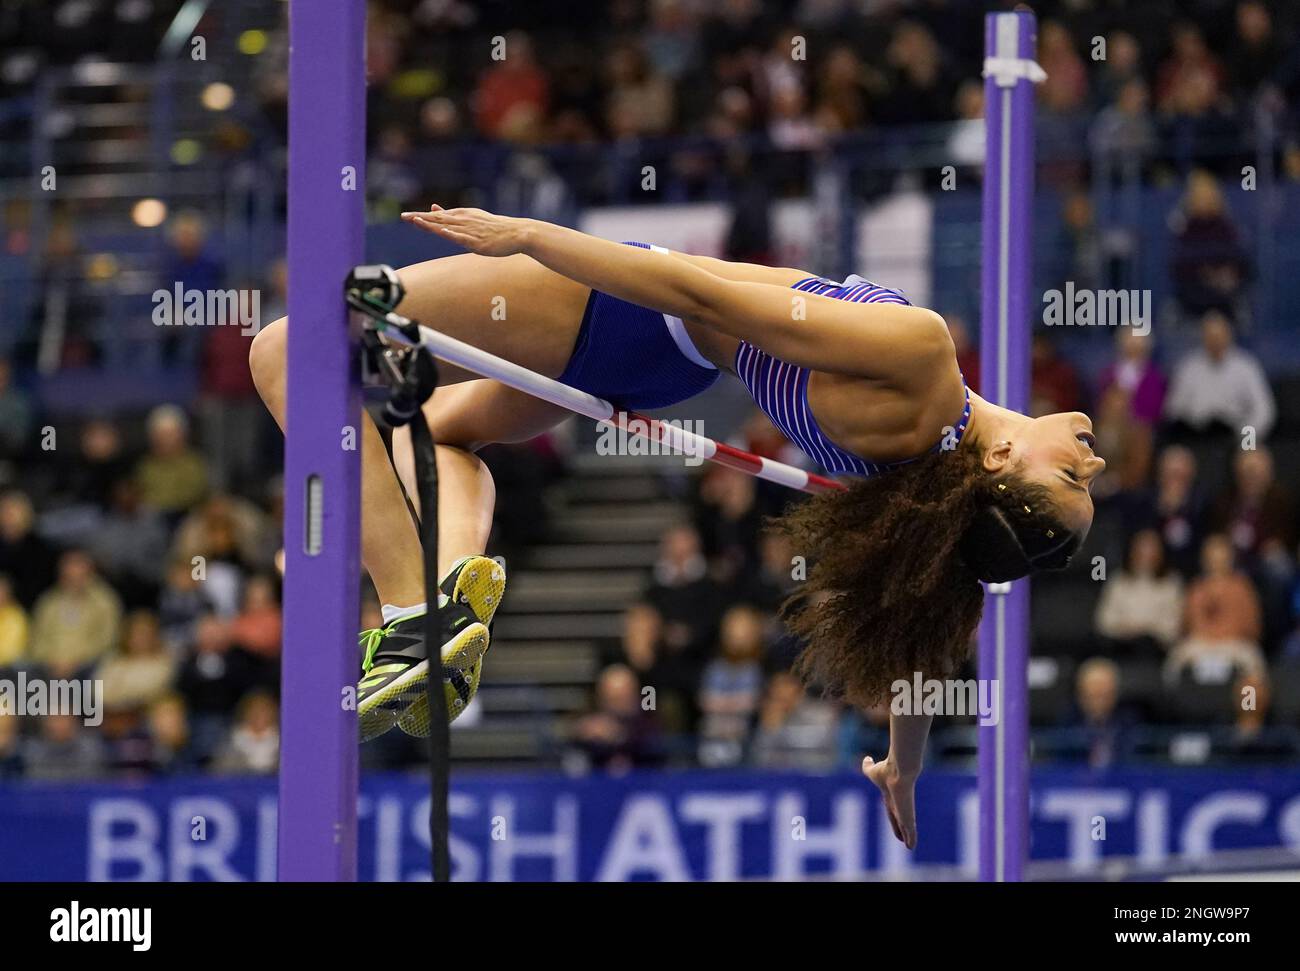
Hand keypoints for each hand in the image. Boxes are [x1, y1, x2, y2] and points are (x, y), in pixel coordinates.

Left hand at [400, 205, 530, 256]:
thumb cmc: (493, 227)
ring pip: (448, 227)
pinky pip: (463, 238)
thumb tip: (433, 208)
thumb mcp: (470, 217)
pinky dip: (453, 234)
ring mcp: (471, 231)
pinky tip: (443, 232)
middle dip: (421, 219)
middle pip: (438, 220)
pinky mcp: (479, 242)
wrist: (517, 233)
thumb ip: (450, 215)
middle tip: (404, 217)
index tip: (405, 216)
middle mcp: (464, 221)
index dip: (421, 216)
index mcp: (461, 216)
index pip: (437, 216)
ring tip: (417, 222)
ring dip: (432, 225)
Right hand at [863, 754, 917, 848]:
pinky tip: (912, 846)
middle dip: (901, 828)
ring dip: (909, 836)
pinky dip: (912, 838)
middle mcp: (899, 805)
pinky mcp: (908, 816)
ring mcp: (905, 810)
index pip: (892, 810)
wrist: (899, 771)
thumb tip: (867, 759)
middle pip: (900, 820)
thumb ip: (867, 766)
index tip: (897, 821)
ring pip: (907, 826)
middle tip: (904, 838)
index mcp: (891, 797)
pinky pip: (910, 830)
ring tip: (911, 846)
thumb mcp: (872, 771)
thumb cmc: (886, 770)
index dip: (893, 816)